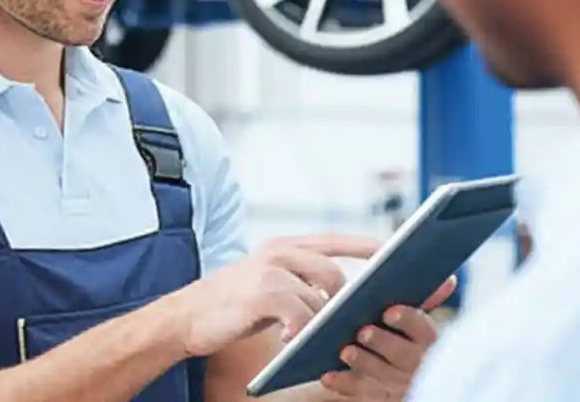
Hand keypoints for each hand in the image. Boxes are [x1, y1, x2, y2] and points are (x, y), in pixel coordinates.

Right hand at [171, 234, 380, 357]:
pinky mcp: (263, 294)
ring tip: (316, 338)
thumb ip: (299, 281)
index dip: (365, 245)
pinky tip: (285, 340)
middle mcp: (278, 252)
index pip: (333, 239)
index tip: (394, 252)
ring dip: (322, 322)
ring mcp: (271, 271)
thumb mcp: (266, 283)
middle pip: (335, 272)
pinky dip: (299, 333)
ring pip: (320, 297)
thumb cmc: (230, 305)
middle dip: (347, 299)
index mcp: (282, 246)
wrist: (185, 317)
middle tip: (350, 321)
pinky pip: (301, 316)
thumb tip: (340, 296)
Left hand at [317, 276, 456, 399]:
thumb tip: (449, 280)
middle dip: (383, 342)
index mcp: (428, 341)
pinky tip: (326, 375)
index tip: (389, 311)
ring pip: (381, 375)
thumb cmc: (404, 337)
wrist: (404, 377)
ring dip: (363, 362)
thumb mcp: (416, 323)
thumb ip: (424, 301)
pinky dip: (343, 384)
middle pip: (402, 354)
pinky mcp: (380, 397)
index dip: (408, 319)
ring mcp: (399, 384)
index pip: (424, 329)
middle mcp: (417, 365)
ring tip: (345, 351)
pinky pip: (361, 393)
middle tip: (363, 331)